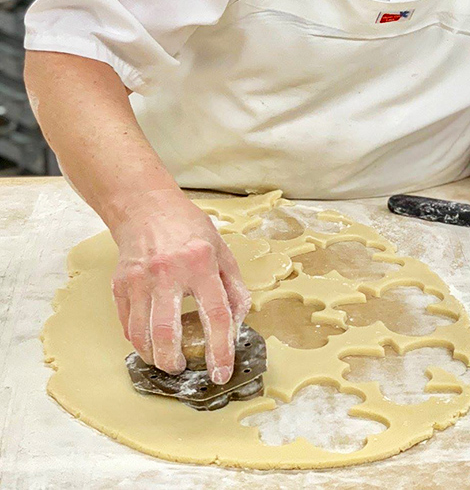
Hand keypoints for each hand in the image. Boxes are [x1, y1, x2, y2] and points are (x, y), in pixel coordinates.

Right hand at [110, 189, 250, 383]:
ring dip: (154, 357)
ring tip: (166, 360)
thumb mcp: (221, 250)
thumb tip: (237, 322)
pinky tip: (149, 342)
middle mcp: (167, 272)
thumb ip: (234, 287)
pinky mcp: (120, 284)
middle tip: (183, 368)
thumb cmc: (187, 228)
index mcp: (200, 262)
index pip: (215, 314)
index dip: (220, 349)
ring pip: (142, 334)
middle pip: (167, 332)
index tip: (221, 372)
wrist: (147, 207)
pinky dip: (139, 341)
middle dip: (175, 361)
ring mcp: (139, 279)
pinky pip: (127, 325)